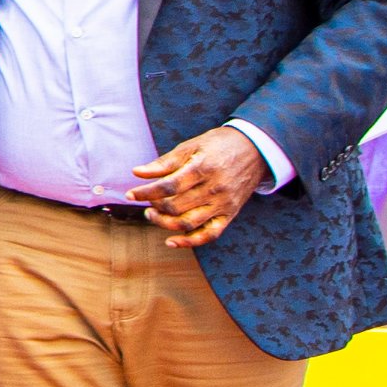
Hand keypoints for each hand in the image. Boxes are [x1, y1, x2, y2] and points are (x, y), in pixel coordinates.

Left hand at [135, 127, 266, 250]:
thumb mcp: (191, 146)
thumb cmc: (219, 145)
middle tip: (145, 203)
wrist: (256, 150)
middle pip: (176, 206)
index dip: (146, 192)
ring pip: (189, 222)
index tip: (130, 194)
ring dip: (165, 223)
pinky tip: (171, 241)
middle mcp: (214, 188)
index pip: (168, 186)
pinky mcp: (230, 214)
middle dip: (154, 207)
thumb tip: (137, 172)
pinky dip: (190, 241)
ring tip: (152, 215)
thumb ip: (164, 162)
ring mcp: (223, 204)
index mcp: (202, 168)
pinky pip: (210, 234)